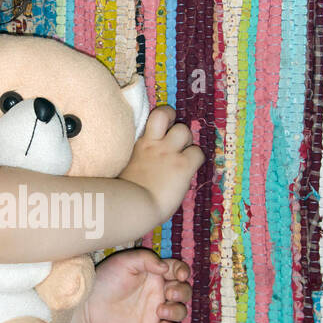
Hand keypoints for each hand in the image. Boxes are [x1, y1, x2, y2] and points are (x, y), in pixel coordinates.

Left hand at [81, 248, 191, 322]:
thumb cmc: (106, 278)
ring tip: (160, 310)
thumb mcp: (125, 261)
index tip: (180, 275)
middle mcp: (159, 292)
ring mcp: (156, 311)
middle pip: (184, 291)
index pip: (179, 270)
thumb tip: (165, 268)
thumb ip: (147, 259)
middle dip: (183, 292)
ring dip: (177, 311)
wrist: (89, 304)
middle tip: (168, 293)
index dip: (184, 271)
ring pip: (180, 312)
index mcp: (155, 274)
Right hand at [119, 105, 204, 225]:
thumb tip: (144, 163)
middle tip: (174, 141)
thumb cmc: (124, 196)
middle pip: (165, 113)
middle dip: (173, 123)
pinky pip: (198, 153)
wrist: (131, 208)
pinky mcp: (182, 166)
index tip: (162, 130)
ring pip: (184, 130)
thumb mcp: (125, 170)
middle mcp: (153, 143)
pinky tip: (189, 170)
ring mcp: (168, 153)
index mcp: (138, 144)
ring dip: (186, 142)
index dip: (162, 120)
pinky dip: (196, 160)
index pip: (154, 116)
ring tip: (182, 156)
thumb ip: (136, 159)